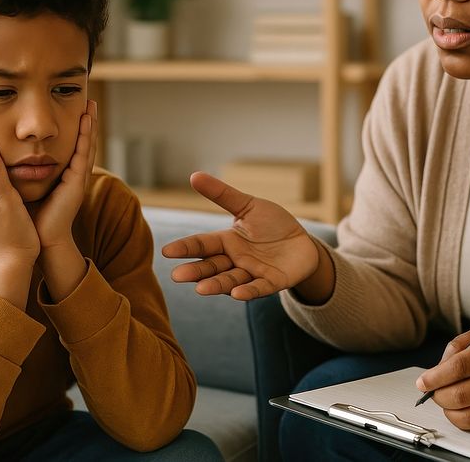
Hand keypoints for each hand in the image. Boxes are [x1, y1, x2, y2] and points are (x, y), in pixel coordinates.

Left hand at [30, 100, 97, 249]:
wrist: (37, 242)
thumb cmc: (29, 217)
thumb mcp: (25, 188)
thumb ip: (21, 172)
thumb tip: (3, 154)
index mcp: (62, 175)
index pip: (70, 145)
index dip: (73, 127)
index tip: (73, 107)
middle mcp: (72, 174)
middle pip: (82, 142)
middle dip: (87, 121)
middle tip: (89, 99)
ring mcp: (77, 179)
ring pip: (87, 145)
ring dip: (90, 125)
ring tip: (92, 106)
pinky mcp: (76, 184)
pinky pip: (82, 156)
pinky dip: (85, 138)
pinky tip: (84, 122)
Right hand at [161, 172, 321, 299]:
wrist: (303, 243)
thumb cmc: (273, 224)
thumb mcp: (248, 206)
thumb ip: (222, 194)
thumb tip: (193, 175)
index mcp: (227, 242)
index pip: (202, 245)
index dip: (186, 248)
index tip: (167, 252)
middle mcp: (236, 260)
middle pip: (212, 266)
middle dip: (195, 271)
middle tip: (177, 276)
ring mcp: (252, 273)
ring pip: (231, 280)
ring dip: (216, 285)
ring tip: (201, 289)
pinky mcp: (272, 282)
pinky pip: (259, 288)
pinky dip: (248, 291)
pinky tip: (236, 294)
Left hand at [415, 328, 469, 431]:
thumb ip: (457, 346)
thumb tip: (435, 371)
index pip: (461, 367)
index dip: (436, 376)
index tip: (423, 381)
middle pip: (462, 395)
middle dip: (438, 396)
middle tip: (432, 392)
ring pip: (469, 416)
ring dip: (449, 411)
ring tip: (446, 400)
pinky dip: (464, 420)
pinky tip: (463, 409)